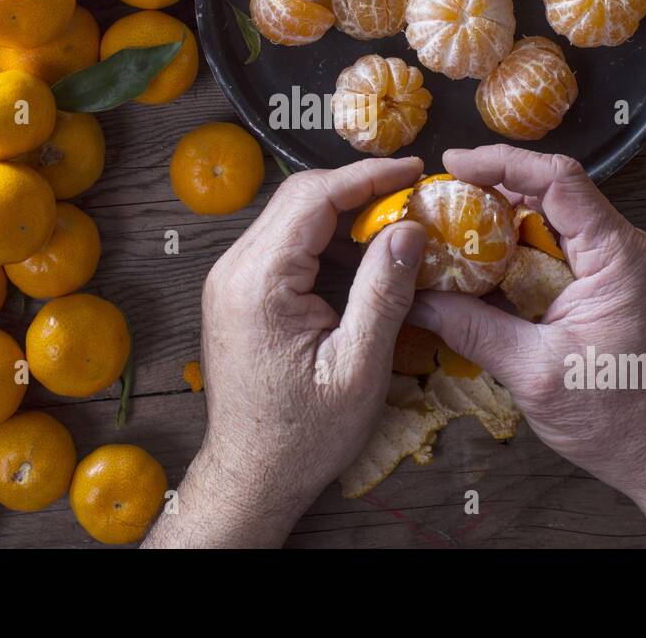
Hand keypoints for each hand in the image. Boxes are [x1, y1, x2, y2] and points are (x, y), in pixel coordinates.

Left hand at [144, 157, 427, 547]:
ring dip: (345, 217)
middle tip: (414, 197)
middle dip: (359, 190)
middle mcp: (234, 268)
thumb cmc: (304, 434)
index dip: (368, 175)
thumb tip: (410, 230)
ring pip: (293, 218)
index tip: (415, 170)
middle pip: (299, 197)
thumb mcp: (358, 367)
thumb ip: (384, 292)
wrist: (251, 475)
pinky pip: (286, 246)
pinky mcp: (238, 292)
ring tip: (399, 230)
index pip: (313, 196)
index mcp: (259, 281)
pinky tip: (366, 261)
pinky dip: (328, 243)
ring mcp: (231, 279)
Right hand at [408, 145, 645, 547]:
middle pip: (553, 195)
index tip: (452, 164)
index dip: (502, 163)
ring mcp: (620, 269)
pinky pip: (560, 254)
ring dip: (503, 225)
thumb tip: (414, 299)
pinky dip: (519, 254)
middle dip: (493, 192)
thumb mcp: (533, 373)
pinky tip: (482, 270)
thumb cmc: (617, 419)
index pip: (559, 179)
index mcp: (617, 256)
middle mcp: (625, 250)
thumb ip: (472, 329)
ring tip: (449, 232)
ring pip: (554, 224)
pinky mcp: (611, 289)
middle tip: (438, 202)